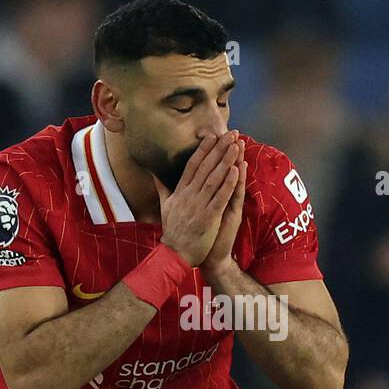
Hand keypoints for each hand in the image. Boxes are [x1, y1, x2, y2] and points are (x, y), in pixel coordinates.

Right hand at [157, 131, 241, 265]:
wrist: (175, 254)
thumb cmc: (173, 231)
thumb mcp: (164, 206)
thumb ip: (161, 186)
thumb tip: (152, 171)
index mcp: (179, 192)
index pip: (192, 165)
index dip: (203, 149)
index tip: (212, 136)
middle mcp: (188, 195)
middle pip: (205, 167)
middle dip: (218, 149)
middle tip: (229, 134)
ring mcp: (198, 206)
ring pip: (214, 178)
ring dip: (226, 161)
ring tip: (236, 145)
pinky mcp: (208, 217)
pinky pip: (220, 197)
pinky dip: (228, 183)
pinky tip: (236, 170)